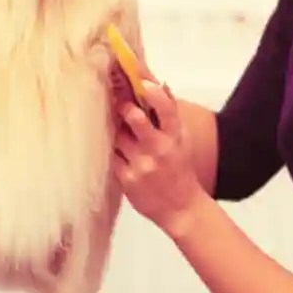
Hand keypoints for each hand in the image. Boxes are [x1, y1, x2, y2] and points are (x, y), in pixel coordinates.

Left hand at [108, 61, 206, 238]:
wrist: (181, 208)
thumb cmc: (179, 170)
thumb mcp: (180, 141)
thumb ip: (168, 117)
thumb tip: (156, 85)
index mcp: (174, 137)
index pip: (167, 110)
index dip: (156, 94)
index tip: (144, 84)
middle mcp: (159, 149)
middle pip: (137, 120)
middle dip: (125, 108)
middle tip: (120, 105)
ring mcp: (142, 165)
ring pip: (118, 136)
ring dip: (114, 128)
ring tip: (114, 126)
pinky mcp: (127, 179)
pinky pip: (111, 155)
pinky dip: (110, 149)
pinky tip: (114, 148)